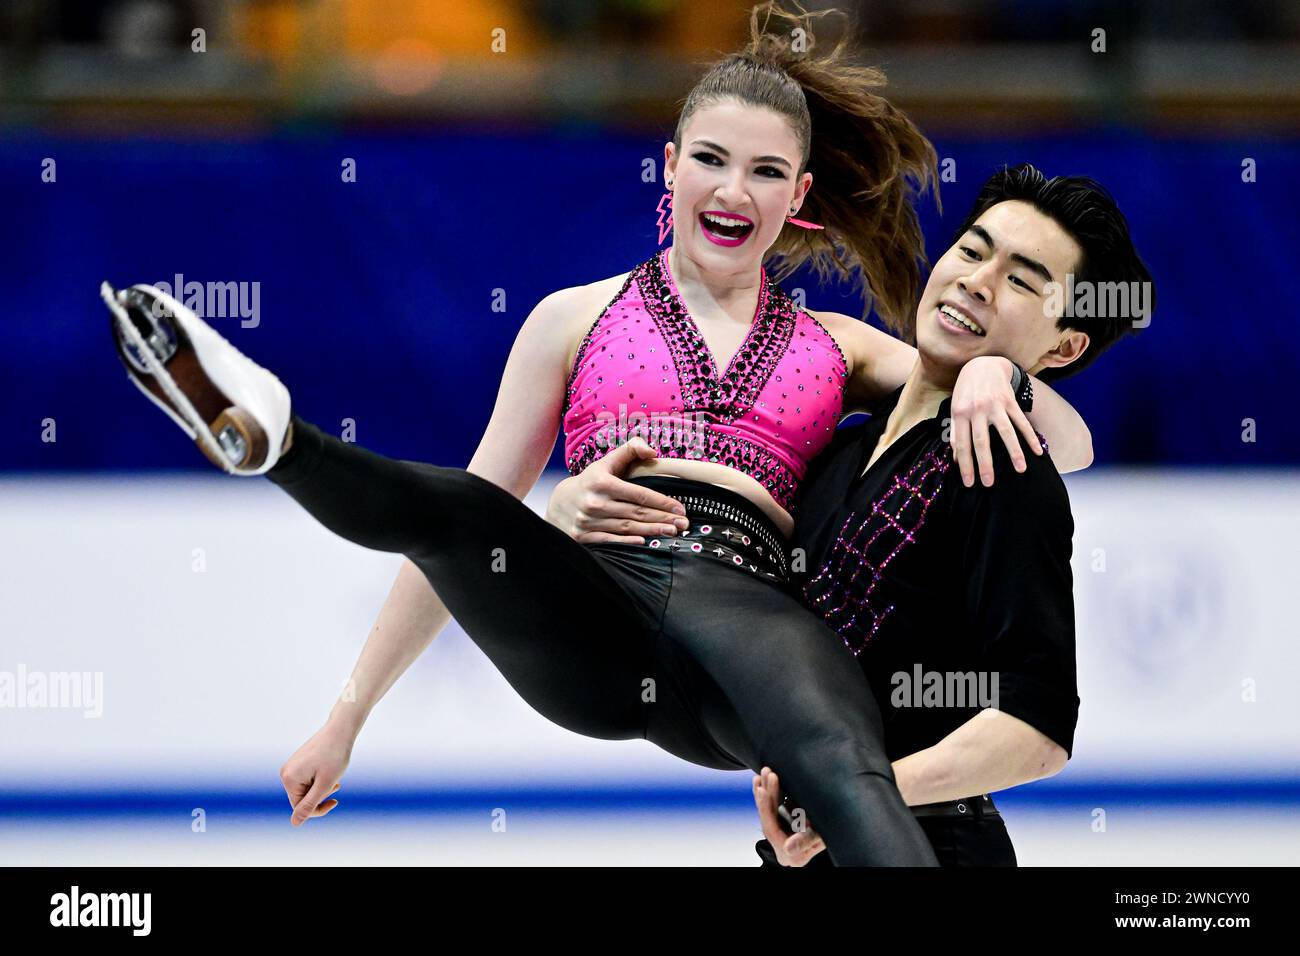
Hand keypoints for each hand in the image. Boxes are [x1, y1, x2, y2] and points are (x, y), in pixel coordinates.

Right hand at [280, 721, 352, 826]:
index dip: (319, 808)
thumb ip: (310, 805)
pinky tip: (330, 771)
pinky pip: (308, 780)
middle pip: (302, 798)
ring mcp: (291, 767)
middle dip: (321, 795)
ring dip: (322, 788)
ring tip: (335, 777)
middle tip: (336, 784)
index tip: (335, 800)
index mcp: (288, 779)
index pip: (300, 808)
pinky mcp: (298, 763)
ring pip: (307, 789)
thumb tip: (294, 824)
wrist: (340, 730)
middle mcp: (285, 773)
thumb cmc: (335, 756)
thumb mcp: (324, 785)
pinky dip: (320, 780)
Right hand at [544, 438, 689, 543]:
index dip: (661, 502)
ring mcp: (588, 520)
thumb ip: (630, 450)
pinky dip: (628, 542)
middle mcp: (595, 502)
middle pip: (636, 512)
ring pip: (627, 527)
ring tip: (672, 531)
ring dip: (652, 530)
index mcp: (602, 482)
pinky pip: (610, 540)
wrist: (559, 503)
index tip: (679, 508)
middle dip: (662, 518)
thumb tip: (652, 452)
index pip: (638, 494)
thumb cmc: (591, 482)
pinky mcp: (583, 536)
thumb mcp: (606, 462)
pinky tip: (645, 541)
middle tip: (683, 523)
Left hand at [752, 766, 825, 865]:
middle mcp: (781, 845)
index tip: (763, 790)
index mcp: (789, 854)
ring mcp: (780, 833)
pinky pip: (770, 806)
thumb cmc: (832, 831)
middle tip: (768, 772)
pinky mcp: (782, 823)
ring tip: (764, 771)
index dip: (766, 809)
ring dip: (766, 789)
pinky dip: (766, 792)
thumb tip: (787, 848)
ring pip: (768, 810)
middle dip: (767, 792)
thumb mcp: (821, 835)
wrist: (841, 824)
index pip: (772, 829)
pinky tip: (760, 778)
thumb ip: (805, 840)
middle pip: (768, 817)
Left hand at [950, 355, 1043, 487]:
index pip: (962, 444)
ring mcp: (995, 405)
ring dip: (1014, 452)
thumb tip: (955, 459)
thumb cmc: (966, 392)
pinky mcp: (1010, 401)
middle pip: (982, 441)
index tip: (969, 482)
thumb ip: (956, 433)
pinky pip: (1022, 422)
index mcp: (960, 414)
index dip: (965, 465)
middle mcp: (977, 410)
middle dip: (986, 464)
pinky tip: (1037, 451)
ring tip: (1021, 470)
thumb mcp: (955, 409)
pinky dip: (1030, 437)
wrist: (982, 365)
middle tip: (989, 484)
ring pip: (1006, 432)